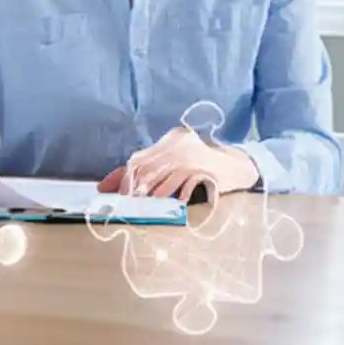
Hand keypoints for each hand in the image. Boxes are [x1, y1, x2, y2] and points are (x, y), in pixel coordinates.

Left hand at [97, 127, 259, 199]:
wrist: (235, 166)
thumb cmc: (199, 167)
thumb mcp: (172, 164)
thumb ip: (145, 171)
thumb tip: (108, 185)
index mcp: (168, 140)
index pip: (139, 158)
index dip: (123, 177)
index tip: (111, 193)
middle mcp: (179, 144)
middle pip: (149, 167)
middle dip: (136, 188)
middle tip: (128, 204)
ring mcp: (193, 155)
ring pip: (166, 176)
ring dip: (155, 193)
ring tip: (147, 205)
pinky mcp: (206, 168)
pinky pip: (187, 181)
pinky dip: (180, 193)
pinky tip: (177, 201)